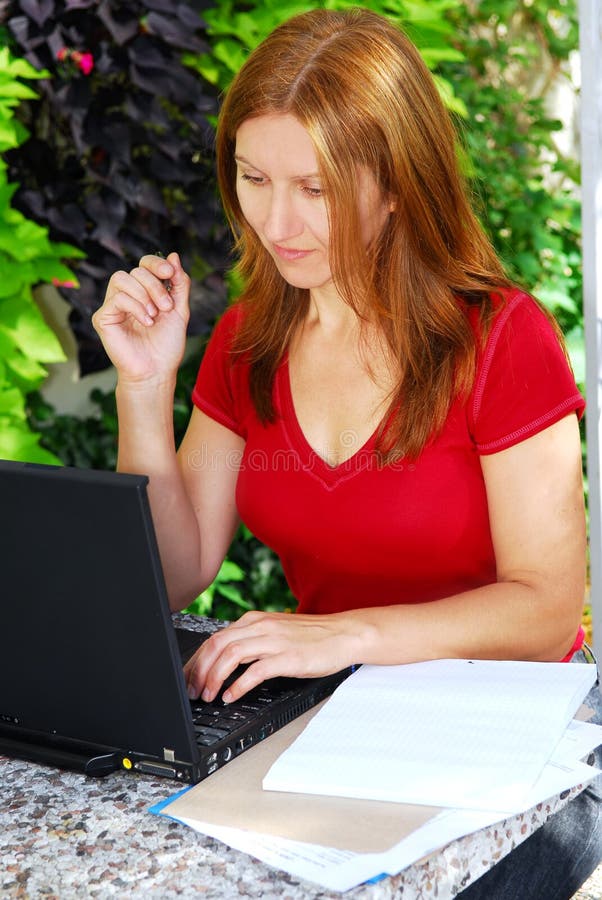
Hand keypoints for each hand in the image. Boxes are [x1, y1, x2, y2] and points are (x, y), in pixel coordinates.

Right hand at [92, 252, 190, 383]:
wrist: (157, 371)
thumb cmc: (167, 345)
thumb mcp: (180, 310)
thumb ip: (179, 284)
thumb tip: (173, 255)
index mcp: (143, 293)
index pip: (143, 265)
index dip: (156, 264)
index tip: (170, 273)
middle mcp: (126, 296)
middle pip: (136, 271)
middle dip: (155, 286)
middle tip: (166, 307)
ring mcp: (112, 306)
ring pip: (122, 278)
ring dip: (144, 294)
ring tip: (155, 315)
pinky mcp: (102, 317)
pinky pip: (117, 298)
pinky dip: (135, 306)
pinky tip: (146, 322)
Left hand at [183, 610, 358, 702]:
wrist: (344, 634)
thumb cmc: (312, 636)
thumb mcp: (275, 632)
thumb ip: (251, 641)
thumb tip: (225, 659)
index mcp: (255, 620)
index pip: (215, 637)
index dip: (196, 660)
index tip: (188, 678)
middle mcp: (260, 626)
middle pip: (217, 645)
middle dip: (199, 670)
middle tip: (193, 691)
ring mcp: (274, 641)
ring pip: (230, 655)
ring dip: (214, 678)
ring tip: (209, 696)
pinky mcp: (287, 657)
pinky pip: (255, 670)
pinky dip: (238, 685)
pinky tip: (231, 697)